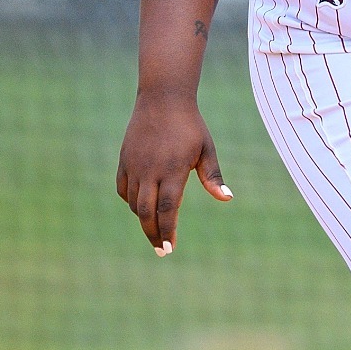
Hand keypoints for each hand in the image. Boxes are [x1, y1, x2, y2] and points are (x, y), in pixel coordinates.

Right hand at [116, 90, 230, 254]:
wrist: (162, 99)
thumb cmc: (190, 126)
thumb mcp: (206, 149)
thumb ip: (213, 176)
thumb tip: (227, 199)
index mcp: (173, 169)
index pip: (168, 209)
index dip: (168, 231)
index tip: (170, 248)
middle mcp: (150, 170)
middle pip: (146, 212)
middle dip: (153, 234)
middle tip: (161, 250)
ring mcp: (134, 165)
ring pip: (133, 203)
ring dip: (143, 220)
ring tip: (155, 230)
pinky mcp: (124, 160)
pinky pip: (123, 189)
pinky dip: (131, 202)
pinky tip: (141, 207)